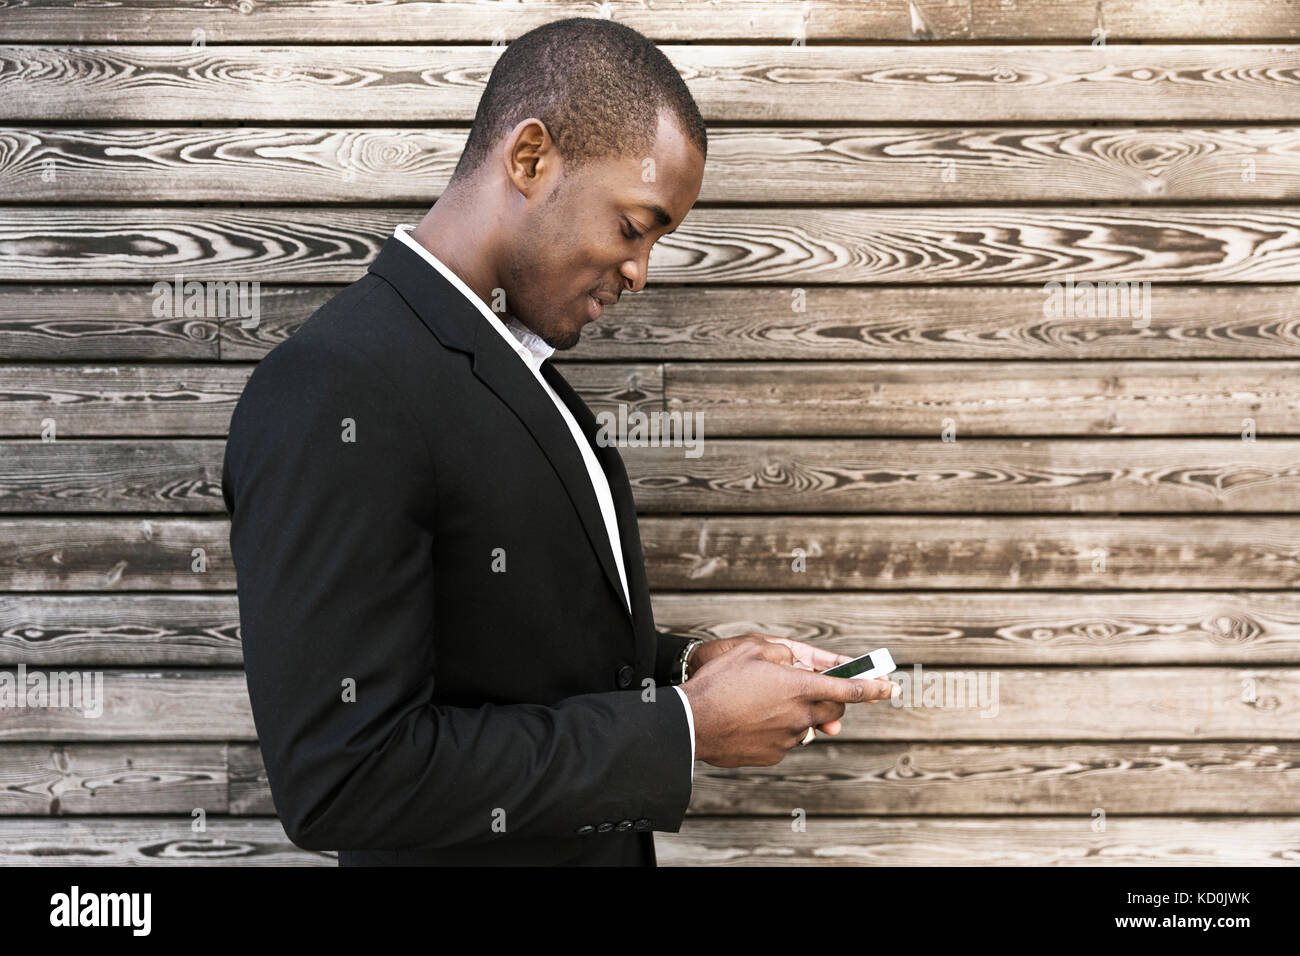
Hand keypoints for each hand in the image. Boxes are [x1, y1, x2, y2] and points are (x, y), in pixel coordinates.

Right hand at [680, 638, 896, 765]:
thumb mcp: (752, 649)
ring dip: (799, 714)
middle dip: (833, 701)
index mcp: (800, 687)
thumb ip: (785, 654)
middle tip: (816, 690)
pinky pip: (786, 740)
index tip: (891, 687)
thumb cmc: (719, 681)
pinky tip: (752, 720)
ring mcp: (787, 739)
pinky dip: (778, 729)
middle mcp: (800, 716)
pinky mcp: (773, 755)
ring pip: (808, 726)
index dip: (874, 688)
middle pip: (834, 712)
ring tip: (765, 703)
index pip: (850, 690)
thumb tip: (798, 665)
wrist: (692, 721)